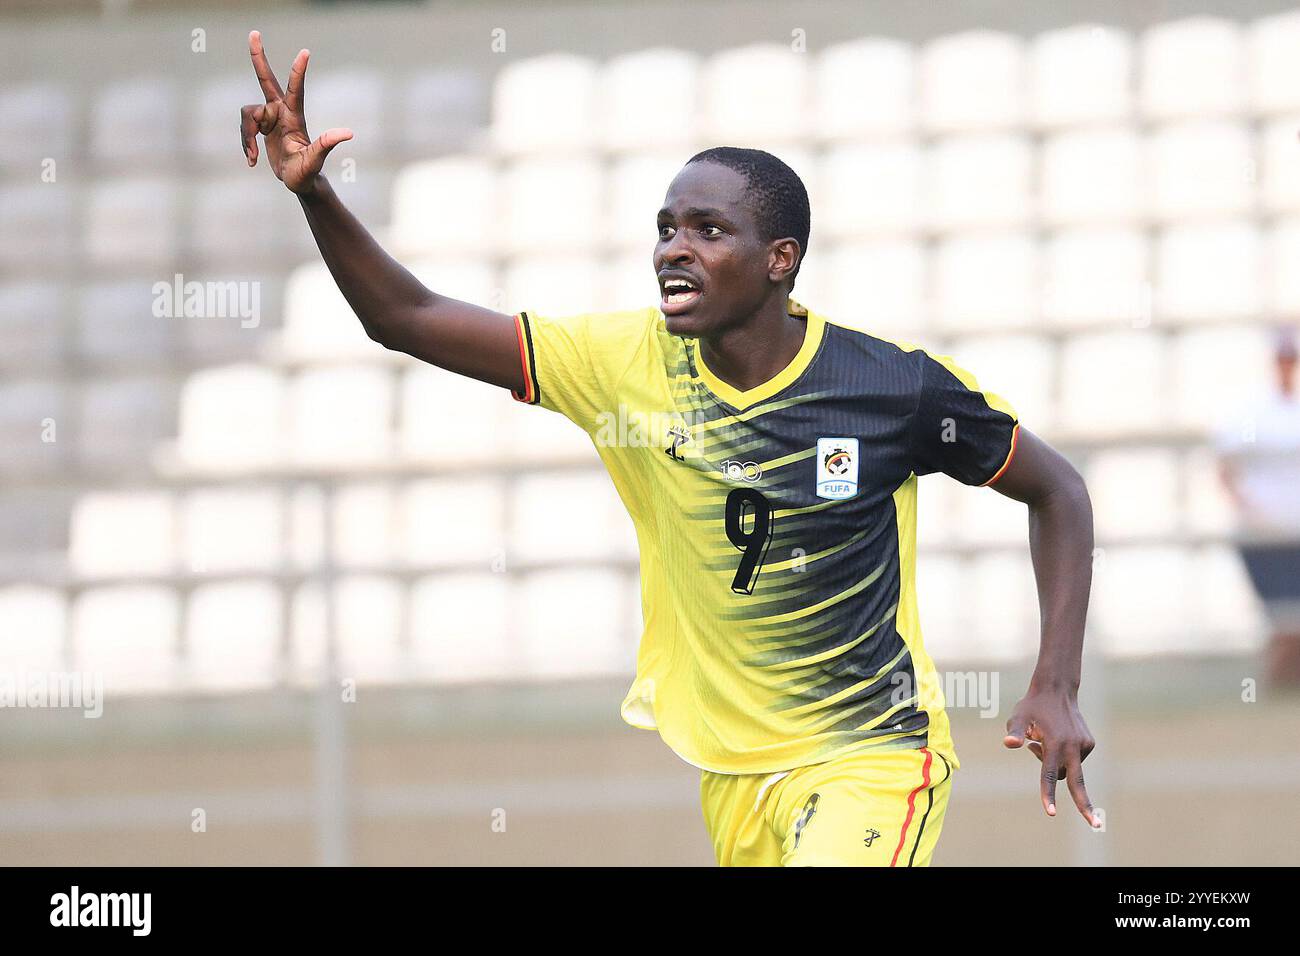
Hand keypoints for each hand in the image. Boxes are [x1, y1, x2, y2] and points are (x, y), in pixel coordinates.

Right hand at [240, 30, 352, 193]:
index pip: (295, 90)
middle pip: (267, 80)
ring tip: (253, 158)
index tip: (305, 52)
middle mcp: (281, 113)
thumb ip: (327, 144)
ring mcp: (271, 118)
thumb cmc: (308, 173)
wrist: (298, 181)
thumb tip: (349, 133)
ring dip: (247, 136)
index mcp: (294, 118)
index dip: (298, 72)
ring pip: (247, 115)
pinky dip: (245, 144)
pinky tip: (252, 162)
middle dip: (258, 58)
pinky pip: (245, 127)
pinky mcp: (262, 127)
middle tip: (254, 33)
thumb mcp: (315, 160)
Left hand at [1003, 686, 1099, 827]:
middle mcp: (1073, 747)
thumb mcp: (1019, 716)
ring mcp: (1084, 745)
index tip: (1050, 812)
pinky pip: (1073, 760)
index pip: (1048, 775)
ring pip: (1067, 769)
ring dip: (1054, 764)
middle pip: (1077, 783)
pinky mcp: (1089, 743)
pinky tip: (1054, 738)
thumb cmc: (1033, 705)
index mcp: (1055, 744)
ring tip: (1040, 740)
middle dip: (1085, 805)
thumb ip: (1015, 732)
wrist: (1057, 689)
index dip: (1048, 795)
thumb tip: (1009, 744)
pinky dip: (1063, 756)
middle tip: (1095, 825)